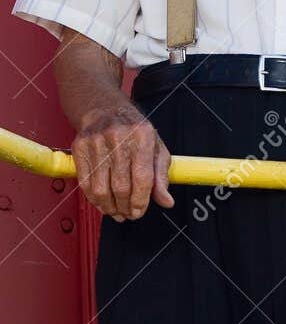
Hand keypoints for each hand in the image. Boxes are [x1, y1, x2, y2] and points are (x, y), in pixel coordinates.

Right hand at [71, 102, 173, 220]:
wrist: (104, 109)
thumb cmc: (134, 131)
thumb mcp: (155, 148)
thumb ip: (161, 176)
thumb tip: (166, 202)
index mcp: (142, 136)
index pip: (142, 178)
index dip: (141, 201)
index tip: (140, 211)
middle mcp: (118, 137)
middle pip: (121, 186)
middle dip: (126, 207)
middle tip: (129, 214)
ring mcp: (96, 142)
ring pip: (101, 189)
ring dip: (110, 207)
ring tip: (117, 212)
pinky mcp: (80, 147)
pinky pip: (85, 183)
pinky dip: (94, 199)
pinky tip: (103, 203)